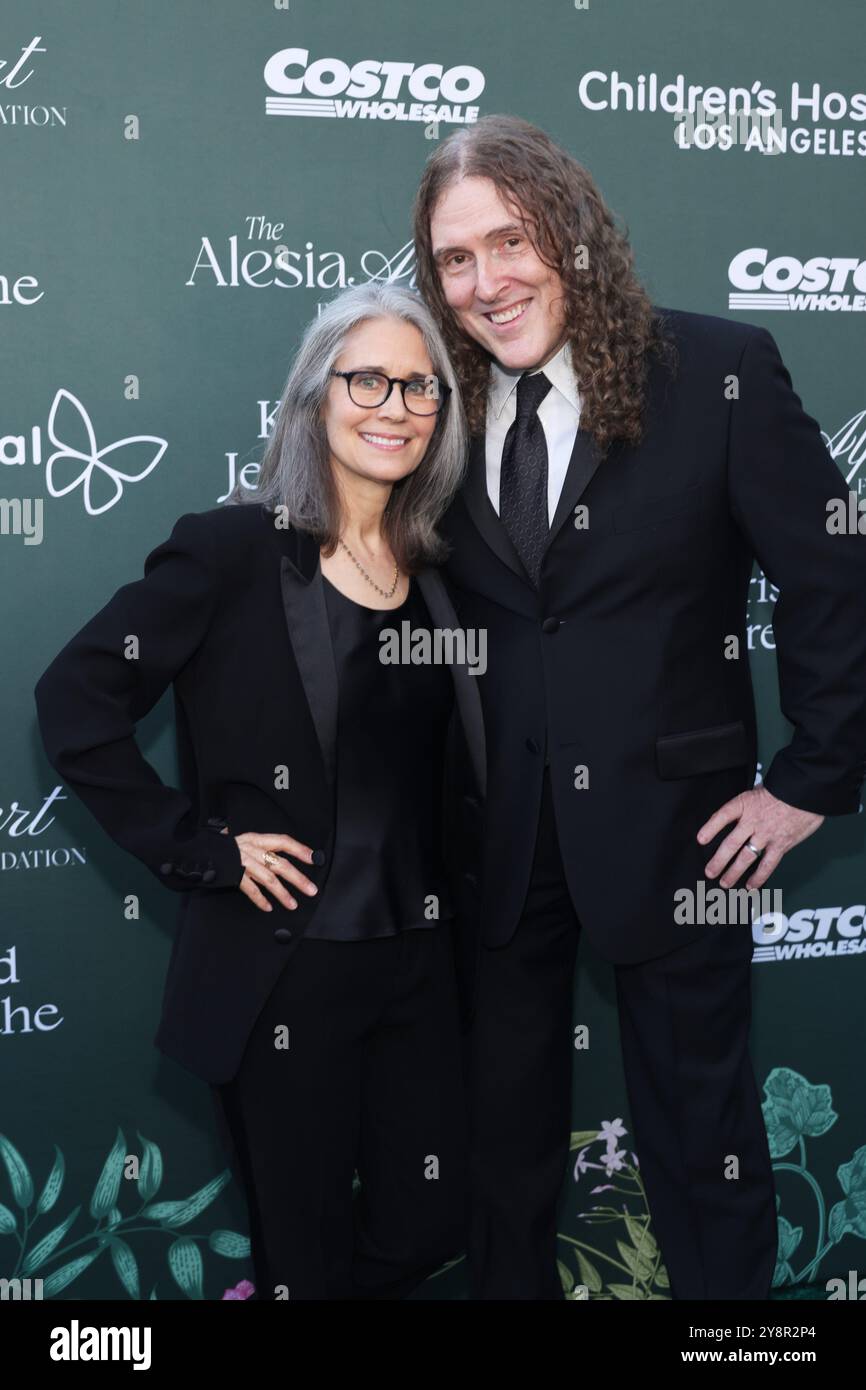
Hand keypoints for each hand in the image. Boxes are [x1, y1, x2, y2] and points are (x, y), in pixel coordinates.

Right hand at [220, 825, 319, 912]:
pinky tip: (268, 907)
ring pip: (269, 879)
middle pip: (280, 864)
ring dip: (282, 893)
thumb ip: (258, 849)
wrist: (197, 851)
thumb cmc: (222, 848)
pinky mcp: (234, 874)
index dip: (299, 849)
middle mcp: (252, 849)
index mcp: (256, 839)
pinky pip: (251, 889)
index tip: (314, 858)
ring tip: (292, 904)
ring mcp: (243, 862)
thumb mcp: (243, 842)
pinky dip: (260, 899)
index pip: (282, 841)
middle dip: (298, 879)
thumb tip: (278, 857)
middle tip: (311, 890)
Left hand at [696, 786, 823, 889]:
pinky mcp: (781, 844)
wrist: (807, 790)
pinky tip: (751, 886)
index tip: (700, 840)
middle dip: (718, 860)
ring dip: (733, 872)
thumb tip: (740, 812)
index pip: (722, 816)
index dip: (710, 828)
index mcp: (744, 804)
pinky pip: (767, 864)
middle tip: (709, 872)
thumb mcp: (760, 789)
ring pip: (745, 857)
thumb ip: (748, 803)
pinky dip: (758, 877)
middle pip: (730, 843)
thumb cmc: (785, 788)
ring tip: (724, 883)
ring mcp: (766, 834)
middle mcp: (752, 821)